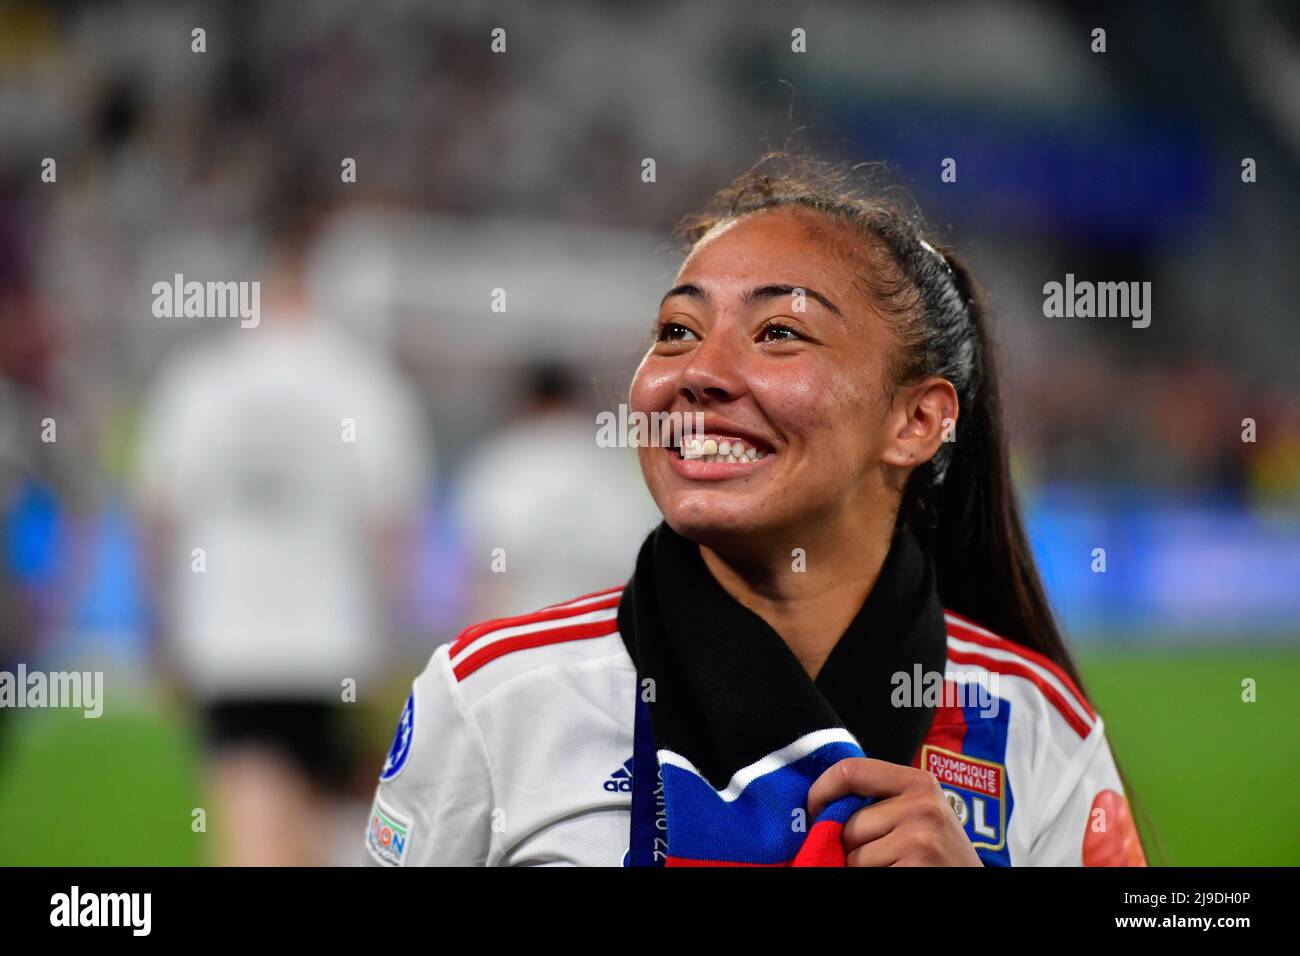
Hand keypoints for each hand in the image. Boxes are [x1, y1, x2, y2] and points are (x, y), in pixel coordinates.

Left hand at [807, 757, 982, 866]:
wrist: (973, 884)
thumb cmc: (941, 853)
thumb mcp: (920, 814)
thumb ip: (883, 800)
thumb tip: (822, 804)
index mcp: (919, 782)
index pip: (849, 770)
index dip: (821, 791)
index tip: (812, 811)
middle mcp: (922, 805)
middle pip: (849, 823)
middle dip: (850, 844)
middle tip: (877, 855)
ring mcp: (920, 838)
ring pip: (853, 855)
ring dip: (861, 867)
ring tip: (893, 865)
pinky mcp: (916, 866)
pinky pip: (865, 874)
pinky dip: (874, 879)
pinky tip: (899, 874)